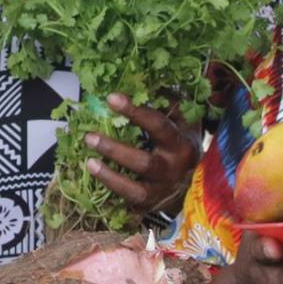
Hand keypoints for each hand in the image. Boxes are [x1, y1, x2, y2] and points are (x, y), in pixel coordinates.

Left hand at [84, 93, 202, 215]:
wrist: (193, 182)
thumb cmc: (180, 143)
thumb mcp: (182, 121)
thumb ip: (166, 102)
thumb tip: (139, 79)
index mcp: (181, 143)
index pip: (158, 126)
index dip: (135, 112)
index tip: (111, 98)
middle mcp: (173, 169)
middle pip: (145, 163)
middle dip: (116, 150)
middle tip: (89, 137)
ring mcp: (162, 190)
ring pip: (136, 188)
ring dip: (110, 176)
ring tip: (89, 162)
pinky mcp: (149, 204)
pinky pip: (128, 201)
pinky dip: (112, 189)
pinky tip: (96, 175)